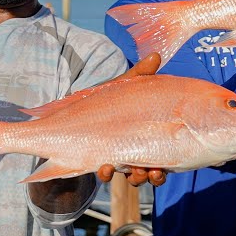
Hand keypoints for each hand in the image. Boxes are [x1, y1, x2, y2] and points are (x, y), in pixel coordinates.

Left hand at [93, 53, 167, 186]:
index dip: (165, 165)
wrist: (70, 118)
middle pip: (150, 172)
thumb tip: (156, 56)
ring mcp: (116, 160)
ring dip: (136, 178)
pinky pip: (106, 174)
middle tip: (153, 173)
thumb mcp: (123, 87)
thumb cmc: (104, 102)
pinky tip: (105, 167)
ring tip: (134, 173)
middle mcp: (134, 153)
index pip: (162, 155)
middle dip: (153, 175)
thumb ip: (140, 74)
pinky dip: (106, 173)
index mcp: (146, 139)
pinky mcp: (96, 163)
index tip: (165, 166)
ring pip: (132, 177)